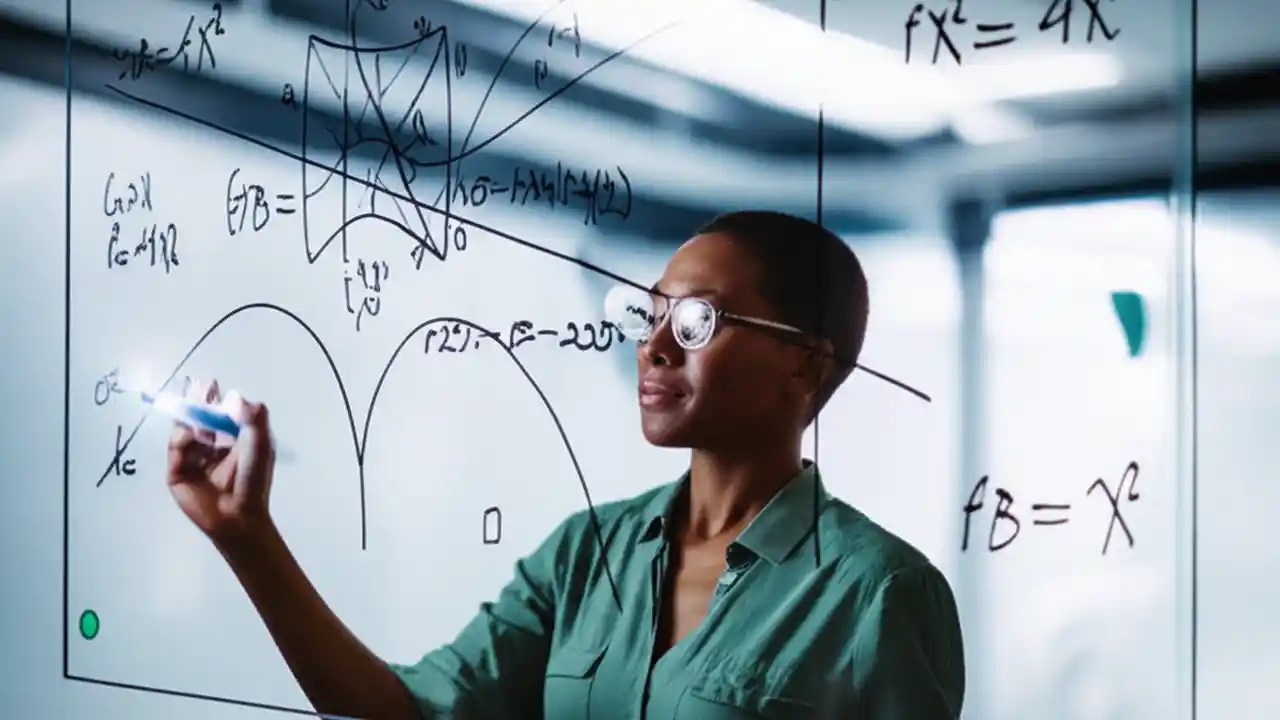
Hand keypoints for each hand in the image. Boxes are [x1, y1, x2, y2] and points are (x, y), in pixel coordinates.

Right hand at [166, 377, 275, 543]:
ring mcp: (193, 459)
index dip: (214, 398)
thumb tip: (238, 396)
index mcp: (233, 439)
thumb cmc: (253, 481)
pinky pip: (175, 448)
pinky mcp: (177, 472)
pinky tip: (191, 432)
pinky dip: (181, 436)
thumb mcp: (261, 445)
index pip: (219, 413)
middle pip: (199, 418)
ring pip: (185, 430)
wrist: (238, 516)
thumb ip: (255, 419)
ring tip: (195, 410)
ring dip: (190, 418)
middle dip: (196, 401)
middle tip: (195, 387)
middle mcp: (212, 446)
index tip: (212, 384)